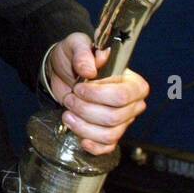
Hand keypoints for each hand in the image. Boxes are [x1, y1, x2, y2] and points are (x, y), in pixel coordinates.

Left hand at [47, 32, 149, 154]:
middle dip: (84, 109)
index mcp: (132, 82)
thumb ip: (83, 53)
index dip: (97, 95)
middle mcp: (132, 104)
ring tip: (68, 112)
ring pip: (108, 134)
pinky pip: (107, 146)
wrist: (61, 72)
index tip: (79, 88)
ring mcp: (122, 121)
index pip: (123, 96)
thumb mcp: (76, 46)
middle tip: (70, 97)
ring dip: (82, 125)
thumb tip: (89, 70)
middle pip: (113, 117)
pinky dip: (93, 145)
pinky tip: (81, 138)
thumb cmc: (74, 58)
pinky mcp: (108, 132)